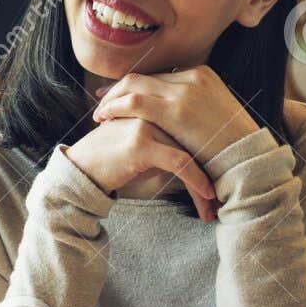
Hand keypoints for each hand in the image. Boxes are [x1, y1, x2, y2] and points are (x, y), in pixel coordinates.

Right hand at [63, 116, 217, 223]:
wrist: (81, 169)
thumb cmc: (116, 161)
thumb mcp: (147, 146)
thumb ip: (171, 141)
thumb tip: (202, 154)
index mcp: (157, 104)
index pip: (194, 124)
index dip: (211, 150)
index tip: (224, 173)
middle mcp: (153, 109)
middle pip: (195, 138)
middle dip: (212, 166)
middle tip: (224, 192)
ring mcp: (147, 124)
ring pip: (191, 151)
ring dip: (207, 178)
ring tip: (216, 202)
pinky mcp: (141, 143)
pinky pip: (179, 162)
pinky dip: (196, 180)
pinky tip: (207, 194)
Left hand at [92, 66, 259, 167]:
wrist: (247, 159)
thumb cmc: (232, 146)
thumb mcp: (215, 117)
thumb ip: (196, 108)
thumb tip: (177, 117)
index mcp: (202, 75)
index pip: (158, 75)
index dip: (135, 86)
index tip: (119, 96)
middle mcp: (192, 77)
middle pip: (144, 75)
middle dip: (119, 88)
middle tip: (102, 100)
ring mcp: (184, 91)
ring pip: (134, 84)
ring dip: (113, 97)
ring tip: (99, 113)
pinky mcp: (175, 110)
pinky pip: (134, 101)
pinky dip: (115, 106)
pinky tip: (103, 116)